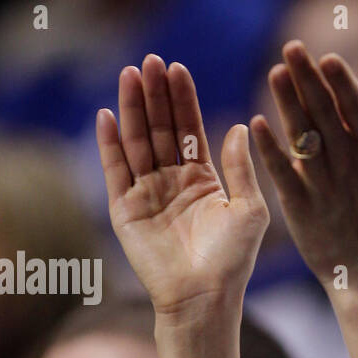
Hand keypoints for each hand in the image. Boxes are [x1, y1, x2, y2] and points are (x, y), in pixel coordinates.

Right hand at [97, 55, 269, 316]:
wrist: (205, 296)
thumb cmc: (233, 259)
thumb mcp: (249, 208)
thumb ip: (241, 168)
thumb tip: (240, 126)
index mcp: (202, 179)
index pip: (190, 129)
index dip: (183, 99)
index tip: (178, 68)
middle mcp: (172, 182)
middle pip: (161, 129)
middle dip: (156, 95)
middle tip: (151, 61)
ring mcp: (147, 193)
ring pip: (138, 142)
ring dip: (133, 108)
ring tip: (130, 75)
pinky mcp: (125, 210)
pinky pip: (115, 170)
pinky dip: (110, 143)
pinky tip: (108, 115)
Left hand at [250, 42, 357, 291]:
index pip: (355, 107)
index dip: (340, 81)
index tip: (325, 55)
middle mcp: (351, 164)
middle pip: (327, 114)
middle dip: (309, 80)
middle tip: (291, 47)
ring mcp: (326, 185)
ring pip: (304, 137)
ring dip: (288, 104)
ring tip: (274, 72)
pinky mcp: (302, 207)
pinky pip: (283, 173)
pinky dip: (270, 149)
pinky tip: (255, 123)